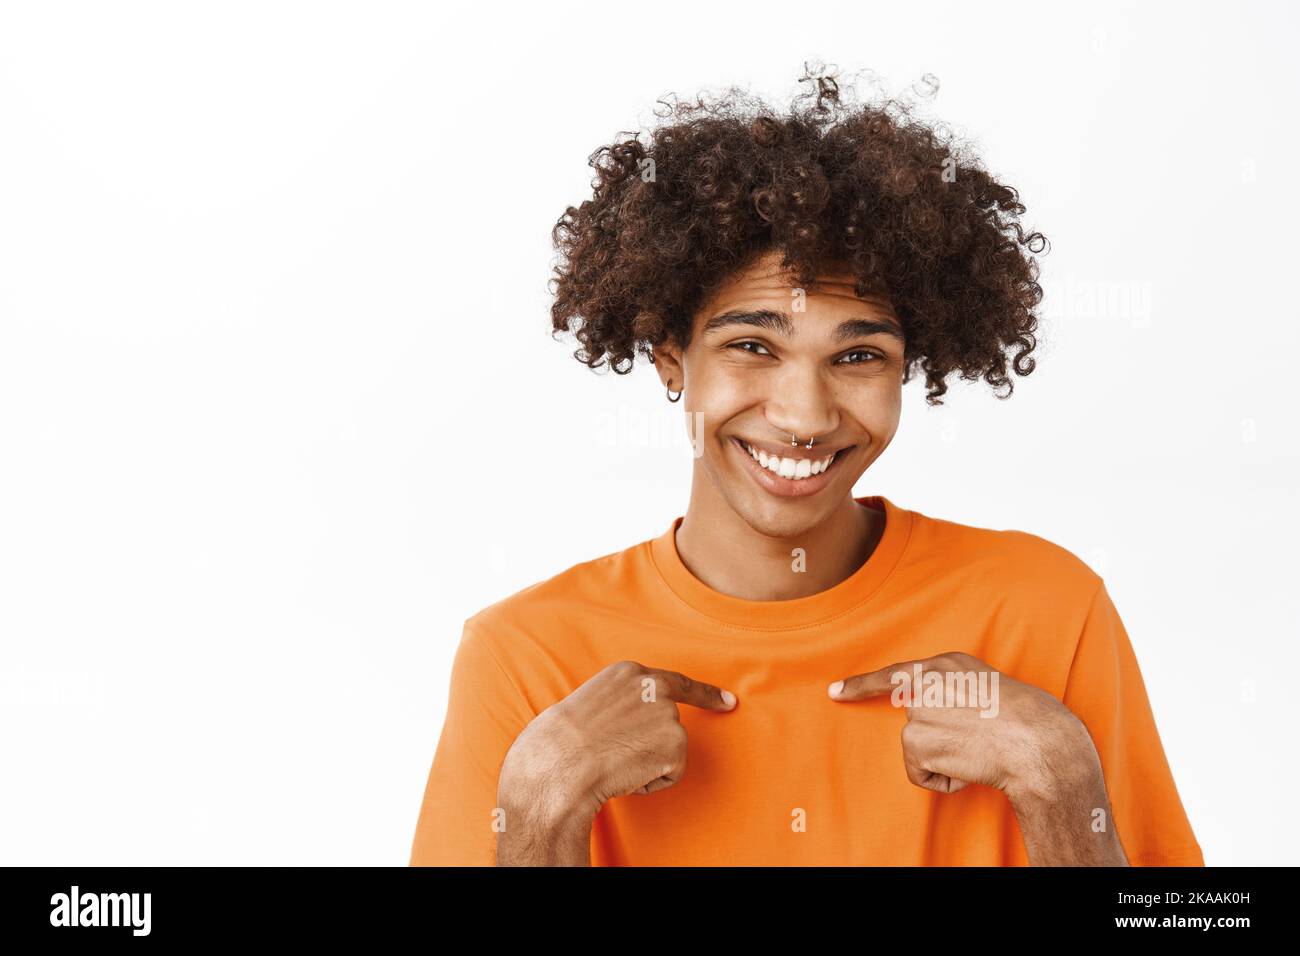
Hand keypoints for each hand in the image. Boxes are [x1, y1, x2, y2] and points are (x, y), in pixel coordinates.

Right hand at [499, 660, 737, 825]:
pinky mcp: (676, 742)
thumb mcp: (590, 704)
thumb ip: (621, 704)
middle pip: (670, 724)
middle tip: (618, 755)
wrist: (559, 764)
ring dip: (645, 763)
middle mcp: (654, 686)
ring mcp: (667, 713)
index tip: (729, 701)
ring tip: (612, 760)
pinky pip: (670, 773)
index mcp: (628, 673)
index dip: (706, 694)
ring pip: (668, 750)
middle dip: (659, 745)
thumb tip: (634, 725)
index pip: (675, 682)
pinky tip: (625, 772)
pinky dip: (650, 782)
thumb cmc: (560, 742)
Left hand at [828, 651, 1091, 798]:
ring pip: (919, 749)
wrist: (1038, 742)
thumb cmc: (1029, 720)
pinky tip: (970, 766)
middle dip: (937, 740)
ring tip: (979, 750)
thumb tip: (941, 712)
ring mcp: (918, 710)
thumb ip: (957, 691)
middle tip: (975, 741)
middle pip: (915, 722)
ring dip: (946, 759)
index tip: (835, 692)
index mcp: (946, 663)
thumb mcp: (989, 687)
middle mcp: (925, 681)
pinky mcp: (916, 741)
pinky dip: (945, 779)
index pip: (895, 674)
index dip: (862, 685)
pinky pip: (922, 773)